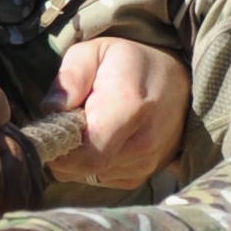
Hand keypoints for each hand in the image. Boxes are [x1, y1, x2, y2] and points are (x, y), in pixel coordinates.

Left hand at [52, 38, 190, 187]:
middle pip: (82, 168)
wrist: (179, 82)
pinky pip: (101, 178)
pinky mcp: (143, 175)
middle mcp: (143, 143)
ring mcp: (146, 163)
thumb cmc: (130, 63)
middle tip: (68, 123)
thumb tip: (51, 109)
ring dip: (79, 157)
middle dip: (65, 151)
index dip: (59, 149)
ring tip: (91, 127)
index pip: (85, 154)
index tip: (52, 129)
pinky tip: (104, 139)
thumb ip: (71, 76)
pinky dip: (94, 163)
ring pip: (88, 175)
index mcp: (129, 107)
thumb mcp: (96, 52)